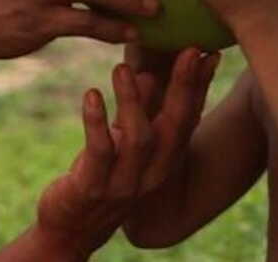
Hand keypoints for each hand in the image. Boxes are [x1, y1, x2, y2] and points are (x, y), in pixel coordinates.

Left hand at [33, 50, 217, 258]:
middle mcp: (152, 173)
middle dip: (183, 87)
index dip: (199, 86)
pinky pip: (100, 151)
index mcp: (164, 160)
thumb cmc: (100, 176)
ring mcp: (124, 183)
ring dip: (133, 101)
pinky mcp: (93, 188)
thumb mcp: (125, 144)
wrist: (70, 227)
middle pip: (175, 126)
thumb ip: (140, 113)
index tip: (207, 51)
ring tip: (122, 68)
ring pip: (139, 139)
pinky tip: (91, 94)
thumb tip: (150, 73)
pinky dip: (97, 121)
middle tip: (186, 51)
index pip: (189, 119)